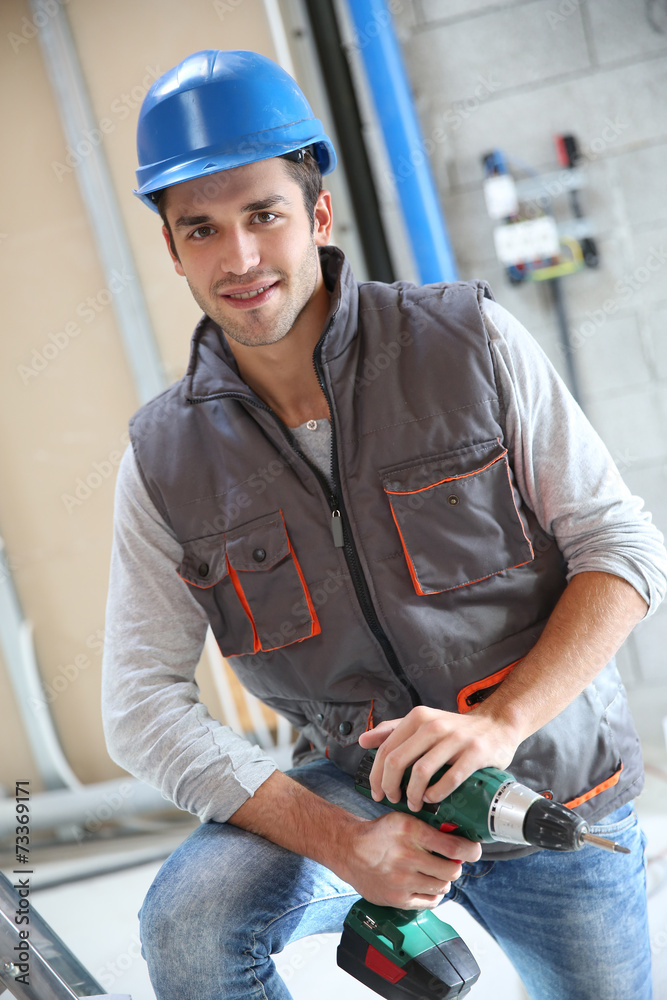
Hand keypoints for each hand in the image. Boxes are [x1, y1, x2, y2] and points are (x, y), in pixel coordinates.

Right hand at [342, 810, 481, 909]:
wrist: (349, 850)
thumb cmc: (379, 834)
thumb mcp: (404, 820)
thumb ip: (430, 829)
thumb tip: (459, 838)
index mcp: (411, 832)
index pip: (453, 846)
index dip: (470, 850)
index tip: (473, 850)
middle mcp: (407, 857)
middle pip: (451, 870)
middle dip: (455, 866)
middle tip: (450, 861)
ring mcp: (402, 880)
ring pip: (442, 886)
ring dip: (443, 880)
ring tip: (434, 872)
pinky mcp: (398, 898)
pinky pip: (430, 901)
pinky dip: (434, 893)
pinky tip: (426, 884)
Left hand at [358, 705, 520, 810]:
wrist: (496, 725)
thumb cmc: (454, 730)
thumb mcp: (422, 723)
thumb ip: (392, 730)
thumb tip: (363, 741)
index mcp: (417, 718)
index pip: (386, 750)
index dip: (377, 775)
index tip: (378, 793)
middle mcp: (434, 725)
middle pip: (398, 761)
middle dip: (391, 787)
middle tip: (394, 800)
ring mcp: (455, 738)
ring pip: (421, 772)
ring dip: (413, 794)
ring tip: (414, 804)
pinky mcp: (475, 753)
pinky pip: (450, 779)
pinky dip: (437, 794)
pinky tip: (433, 799)